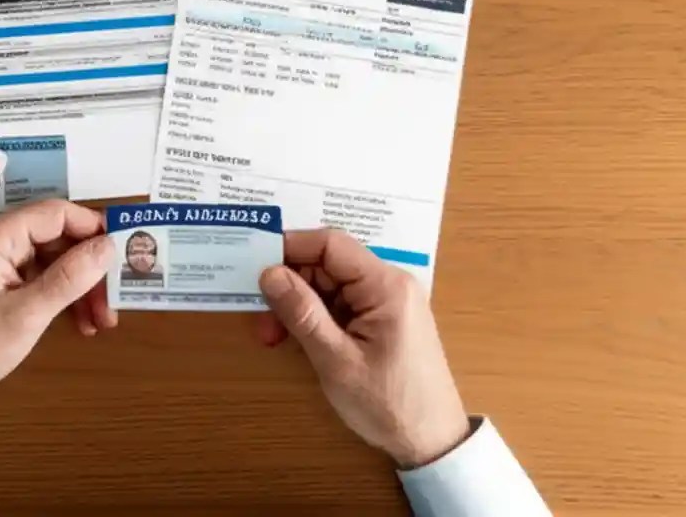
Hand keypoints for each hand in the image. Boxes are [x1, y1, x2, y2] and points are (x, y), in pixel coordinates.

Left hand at [0, 200, 116, 404]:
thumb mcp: (26, 316)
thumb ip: (69, 278)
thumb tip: (109, 245)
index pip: (56, 212)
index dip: (94, 229)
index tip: (126, 253)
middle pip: (54, 236)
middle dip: (88, 267)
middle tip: (114, 302)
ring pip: (47, 259)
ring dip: (76, 286)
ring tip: (99, 321)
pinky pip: (31, 275)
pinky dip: (55, 294)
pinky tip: (75, 322)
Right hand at [256, 230, 469, 467]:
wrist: (433, 442)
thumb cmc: (388, 404)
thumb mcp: (337, 361)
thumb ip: (302, 314)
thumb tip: (268, 273)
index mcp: (385, 285)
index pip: (331, 244)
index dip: (290, 247)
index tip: (253, 264)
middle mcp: (388, 284)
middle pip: (327, 265)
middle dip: (289, 286)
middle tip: (261, 322)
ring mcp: (386, 303)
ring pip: (329, 286)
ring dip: (298, 306)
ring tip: (273, 338)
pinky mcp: (382, 321)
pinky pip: (341, 305)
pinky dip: (315, 318)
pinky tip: (296, 340)